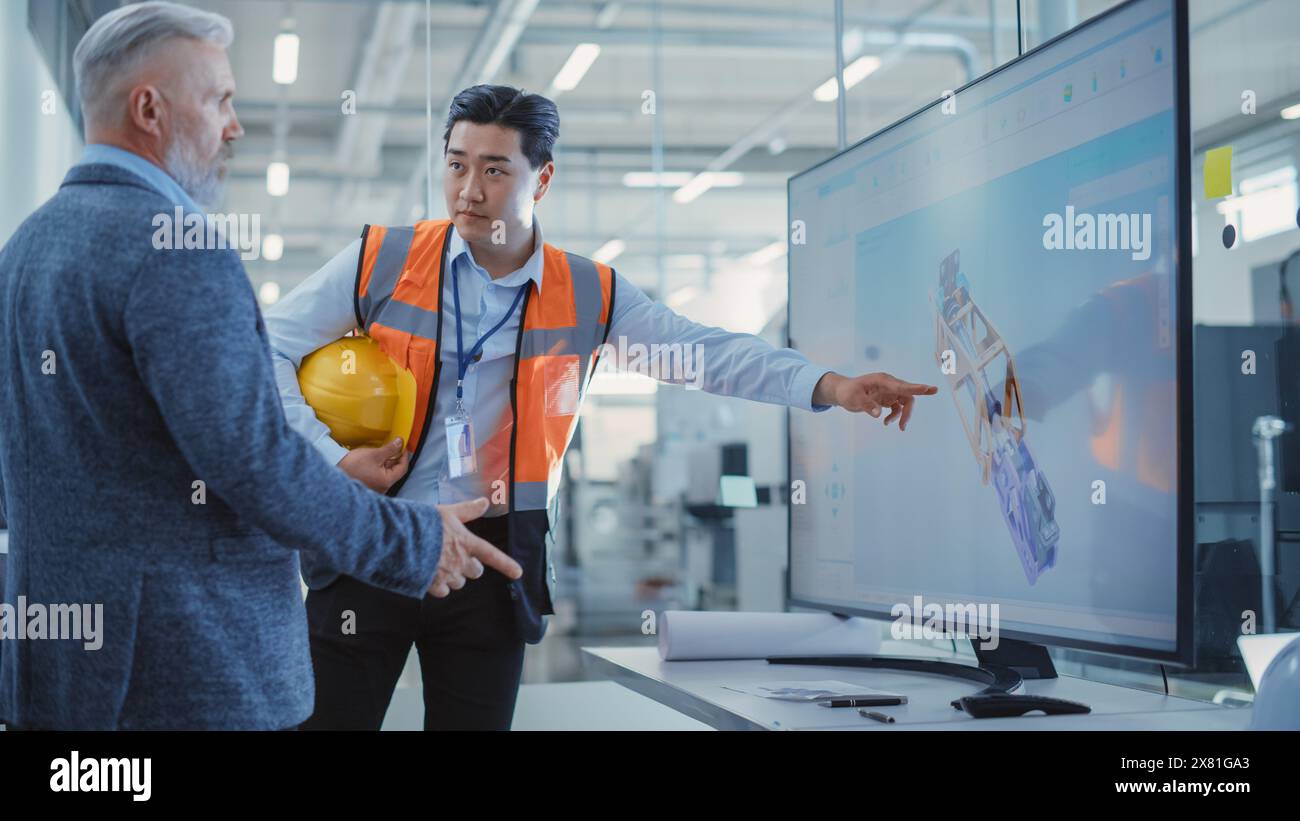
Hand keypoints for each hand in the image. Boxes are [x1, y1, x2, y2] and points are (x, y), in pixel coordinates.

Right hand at [338, 437, 409, 492]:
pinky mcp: (368, 486)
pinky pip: (378, 476)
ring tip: (381, 453)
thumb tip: (400, 443)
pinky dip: (378, 467)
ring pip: (386, 473)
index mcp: (386, 482)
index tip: (402, 447)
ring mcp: (375, 488)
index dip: (404, 456)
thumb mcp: (375, 454)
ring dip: (385, 462)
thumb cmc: (353, 465)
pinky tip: (373, 460)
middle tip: (392, 447)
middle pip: (394, 471)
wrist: (333, 471)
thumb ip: (390, 449)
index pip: (403, 468)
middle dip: (394, 459)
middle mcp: (382, 488)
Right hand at [429, 497, 522, 597]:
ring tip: (439, 564)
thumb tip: (485, 501)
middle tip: (457, 557)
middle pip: (475, 572)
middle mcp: (460, 561)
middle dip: (470, 567)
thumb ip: (467, 510)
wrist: (400, 538)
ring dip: (454, 576)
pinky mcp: (433, 585)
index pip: (492, 555)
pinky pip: (443, 591)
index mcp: (466, 543)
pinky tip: (430, 575)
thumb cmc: (424, 523)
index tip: (518, 573)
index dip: (506, 564)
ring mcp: (447, 574)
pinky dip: (439, 586)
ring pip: (459, 582)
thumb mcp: (448, 512)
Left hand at [813, 371, 938, 430]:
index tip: (930, 389)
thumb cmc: (847, 392)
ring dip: (903, 415)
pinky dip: (895, 416)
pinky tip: (886, 422)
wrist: (842, 393)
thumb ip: (867, 405)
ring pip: (905, 403)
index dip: (917, 388)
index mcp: (883, 380)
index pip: (902, 386)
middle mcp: (889, 385)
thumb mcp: (854, 398)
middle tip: (903, 426)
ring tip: (895, 426)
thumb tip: (879, 414)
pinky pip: (898, 408)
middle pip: (908, 396)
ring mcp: (889, 392)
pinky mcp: (887, 399)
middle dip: (908, 411)